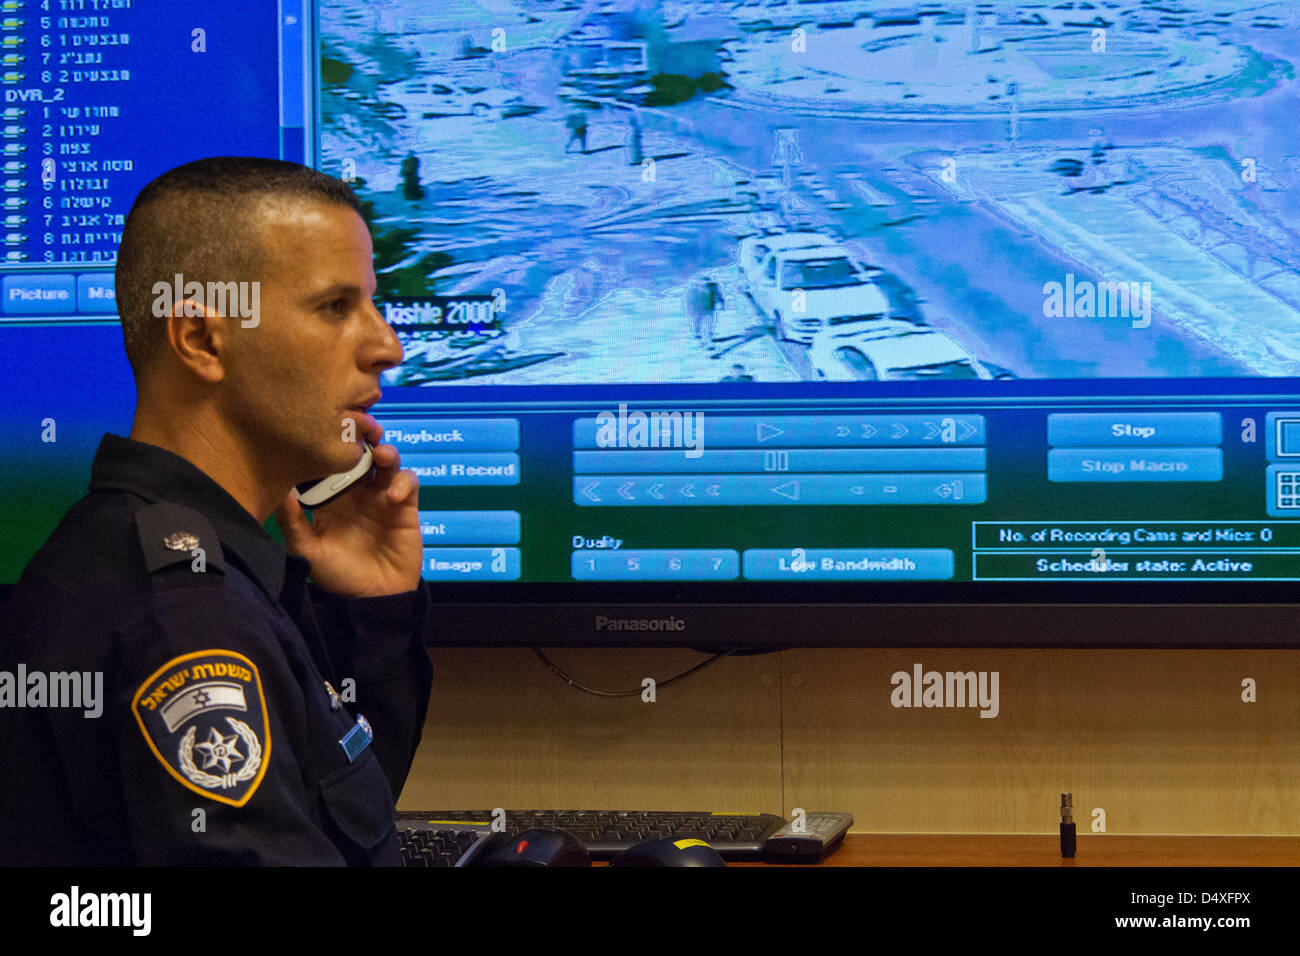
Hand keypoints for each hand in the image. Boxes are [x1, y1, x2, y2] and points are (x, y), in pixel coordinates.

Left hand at [275, 417, 422, 597]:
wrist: (373, 598)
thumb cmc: (338, 576)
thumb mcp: (308, 551)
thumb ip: (292, 523)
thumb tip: (280, 491)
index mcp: (331, 498)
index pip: (329, 464)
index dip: (328, 447)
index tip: (322, 435)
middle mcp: (356, 492)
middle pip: (360, 455)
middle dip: (360, 439)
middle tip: (358, 430)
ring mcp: (382, 497)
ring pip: (386, 461)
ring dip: (385, 452)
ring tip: (380, 454)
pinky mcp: (405, 506)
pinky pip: (408, 482)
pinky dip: (403, 482)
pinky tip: (392, 495)